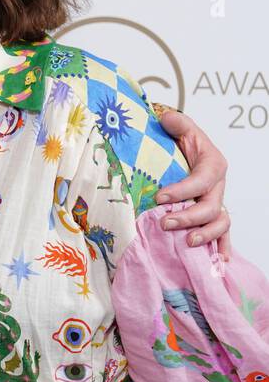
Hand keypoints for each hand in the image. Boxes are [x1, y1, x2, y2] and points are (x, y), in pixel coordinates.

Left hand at [155, 110, 230, 258]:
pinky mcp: (209, 214)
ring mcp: (215, 201)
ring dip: (205, 235)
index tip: (159, 197)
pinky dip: (222, 247)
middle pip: (210, 207)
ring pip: (219, 223)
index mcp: (212, 164)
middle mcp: (217, 186)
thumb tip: (167, 119)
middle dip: (188, 217)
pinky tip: (218, 262)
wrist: (178, 146)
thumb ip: (176, 122)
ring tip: (187, 242)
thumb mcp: (178, 125)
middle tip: (164, 223)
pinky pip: (221, 233)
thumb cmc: (177, 138)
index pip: (201, 181)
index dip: (183, 191)